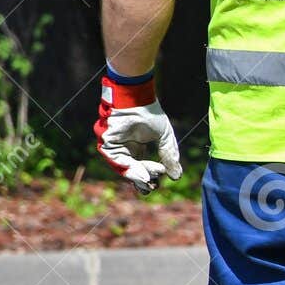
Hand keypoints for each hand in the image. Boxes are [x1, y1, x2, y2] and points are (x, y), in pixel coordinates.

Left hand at [95, 70, 181, 194]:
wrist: (138, 97)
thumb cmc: (150, 112)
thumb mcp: (165, 137)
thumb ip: (169, 156)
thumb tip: (176, 177)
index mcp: (135, 145)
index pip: (140, 166)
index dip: (148, 176)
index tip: (157, 183)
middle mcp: (124, 146)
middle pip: (131, 169)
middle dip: (142, 180)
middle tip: (153, 187)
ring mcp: (115, 144)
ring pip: (123, 167)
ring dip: (138, 176)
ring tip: (151, 180)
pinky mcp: (107, 141)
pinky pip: (117, 160)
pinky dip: (130, 169)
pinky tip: (144, 174)